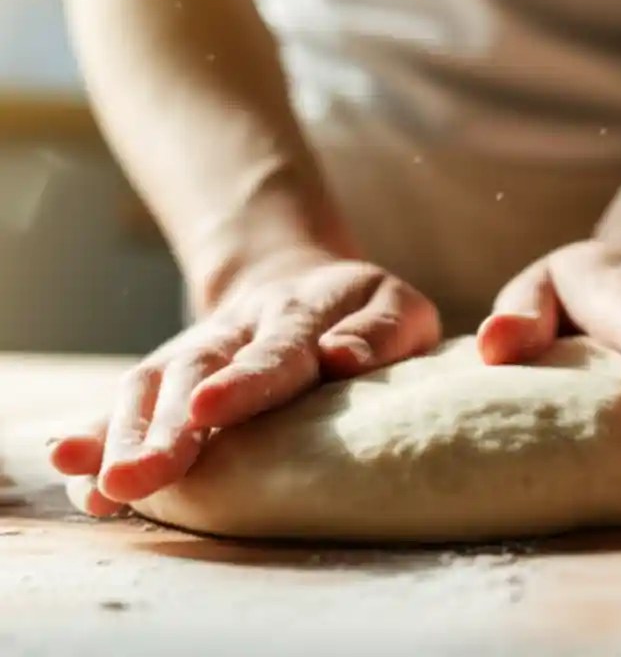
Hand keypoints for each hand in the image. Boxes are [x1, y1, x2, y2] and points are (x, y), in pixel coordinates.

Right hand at [49, 248, 440, 515]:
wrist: (295, 280)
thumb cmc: (361, 313)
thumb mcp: (395, 307)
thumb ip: (382, 332)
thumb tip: (342, 359)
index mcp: (300, 315)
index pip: (274, 352)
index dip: (242, 383)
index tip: (206, 410)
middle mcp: (236, 332)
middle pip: (195, 375)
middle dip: (165, 430)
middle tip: (137, 478)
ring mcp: (194, 352)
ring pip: (152, 387)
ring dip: (126, 439)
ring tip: (107, 489)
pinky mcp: (168, 374)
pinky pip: (128, 402)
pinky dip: (100, 435)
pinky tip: (75, 472)